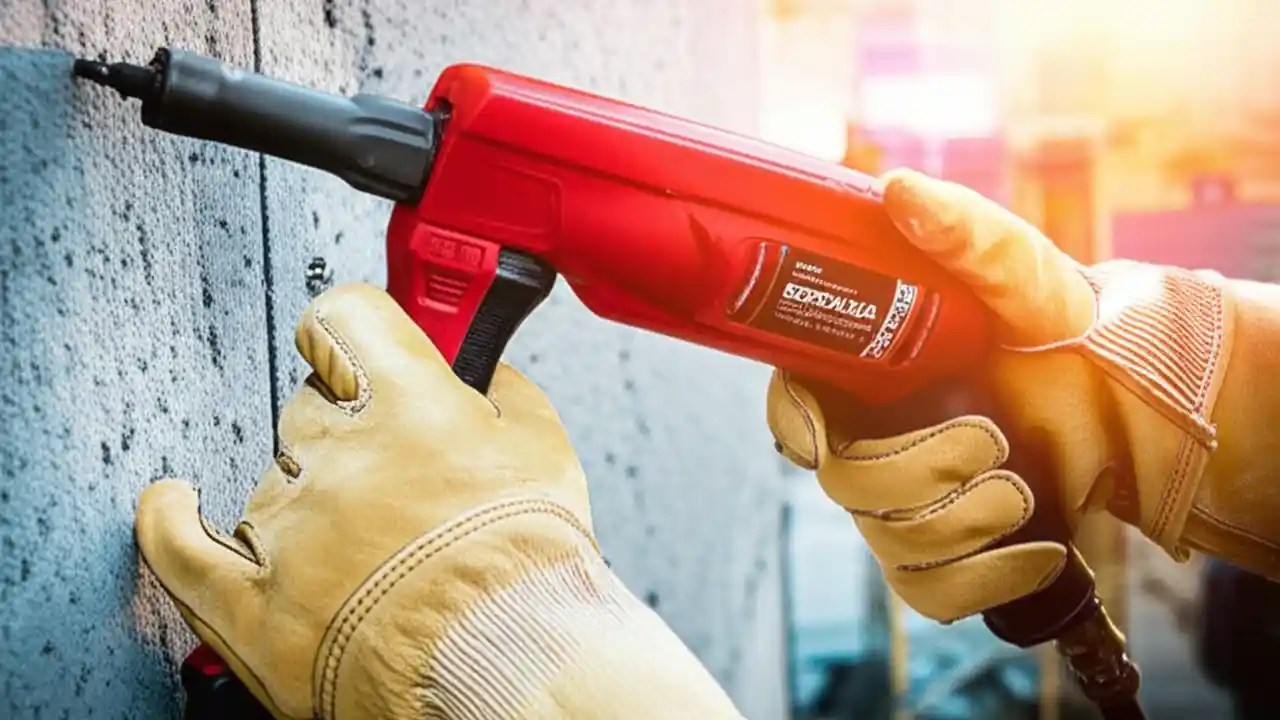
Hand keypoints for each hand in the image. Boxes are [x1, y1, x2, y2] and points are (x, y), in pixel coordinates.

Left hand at [135, 284, 599, 718]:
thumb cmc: (529, 574)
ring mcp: (288, 529)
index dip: (350, 327)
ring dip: (309, 499)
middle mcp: (335, 453)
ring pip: (270, 479)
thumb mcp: (546, 452)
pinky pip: (181, 551)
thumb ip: (506, 395)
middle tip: (395, 472)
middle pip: (309, 407)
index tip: (352, 337)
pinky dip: (170, 523)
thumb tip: (488, 376)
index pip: (345, 316)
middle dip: (348, 432)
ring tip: (366, 544)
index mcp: (406, 403)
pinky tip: (174, 503)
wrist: (508, 668)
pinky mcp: (254, 603)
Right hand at [769, 169, 1243, 620]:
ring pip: (888, 542)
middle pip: (846, 484)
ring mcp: (905, 504)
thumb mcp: (1019, 270)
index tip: (825, 431)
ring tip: (1024, 490)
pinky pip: (929, 592)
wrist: (1129, 397)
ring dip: (961, 523)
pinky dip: (982, 580)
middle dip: (921, 471)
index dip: (796, 423)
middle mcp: (874, 440)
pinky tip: (1037, 548)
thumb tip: (899, 190)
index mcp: (867, 373)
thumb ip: (964, 233)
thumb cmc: (1060, 322)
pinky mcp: (946, 555)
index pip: (791, 405)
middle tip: (992, 441)